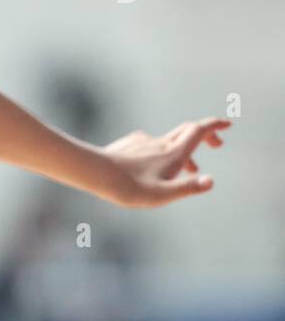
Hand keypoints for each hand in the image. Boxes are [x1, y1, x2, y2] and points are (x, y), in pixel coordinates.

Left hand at [100, 117, 229, 207]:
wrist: (93, 172)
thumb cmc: (127, 187)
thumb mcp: (161, 195)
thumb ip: (187, 188)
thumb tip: (211, 181)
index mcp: (172, 153)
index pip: (198, 131)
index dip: (215, 126)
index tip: (227, 126)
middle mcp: (159, 144)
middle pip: (187, 131)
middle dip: (205, 135)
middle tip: (216, 144)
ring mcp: (143, 142)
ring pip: (169, 141)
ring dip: (183, 150)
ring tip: (188, 168)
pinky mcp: (128, 145)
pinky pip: (150, 144)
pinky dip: (160, 151)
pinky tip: (154, 164)